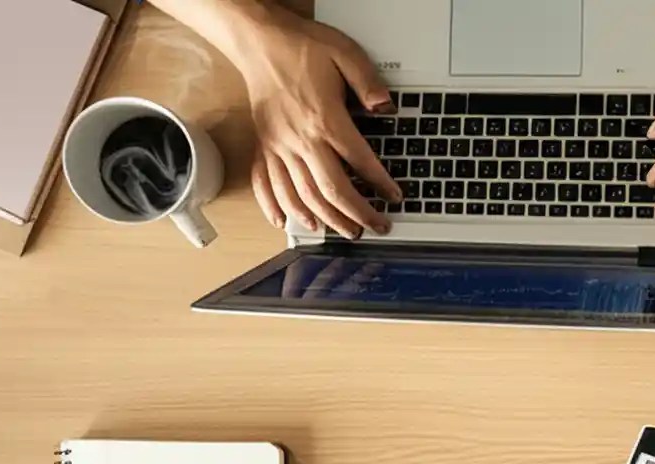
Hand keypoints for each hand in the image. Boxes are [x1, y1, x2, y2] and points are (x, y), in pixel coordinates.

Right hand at [238, 8, 400, 237]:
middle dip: (356, 214)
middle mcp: (299, 139)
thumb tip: (387, 109)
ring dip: (324, 219)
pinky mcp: (262, 146)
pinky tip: (286, 222)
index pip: (359, 161)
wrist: (260, 41)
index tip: (394, 196)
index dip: (380, 183)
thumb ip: (369, 82)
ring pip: (300, 195)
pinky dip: (274, 206)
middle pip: (330, 190)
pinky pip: (264, 184)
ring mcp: (277, 147)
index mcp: (324, 119)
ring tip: (345, 231)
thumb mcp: (345, 53)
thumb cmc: (301, 47)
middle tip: (376, 227)